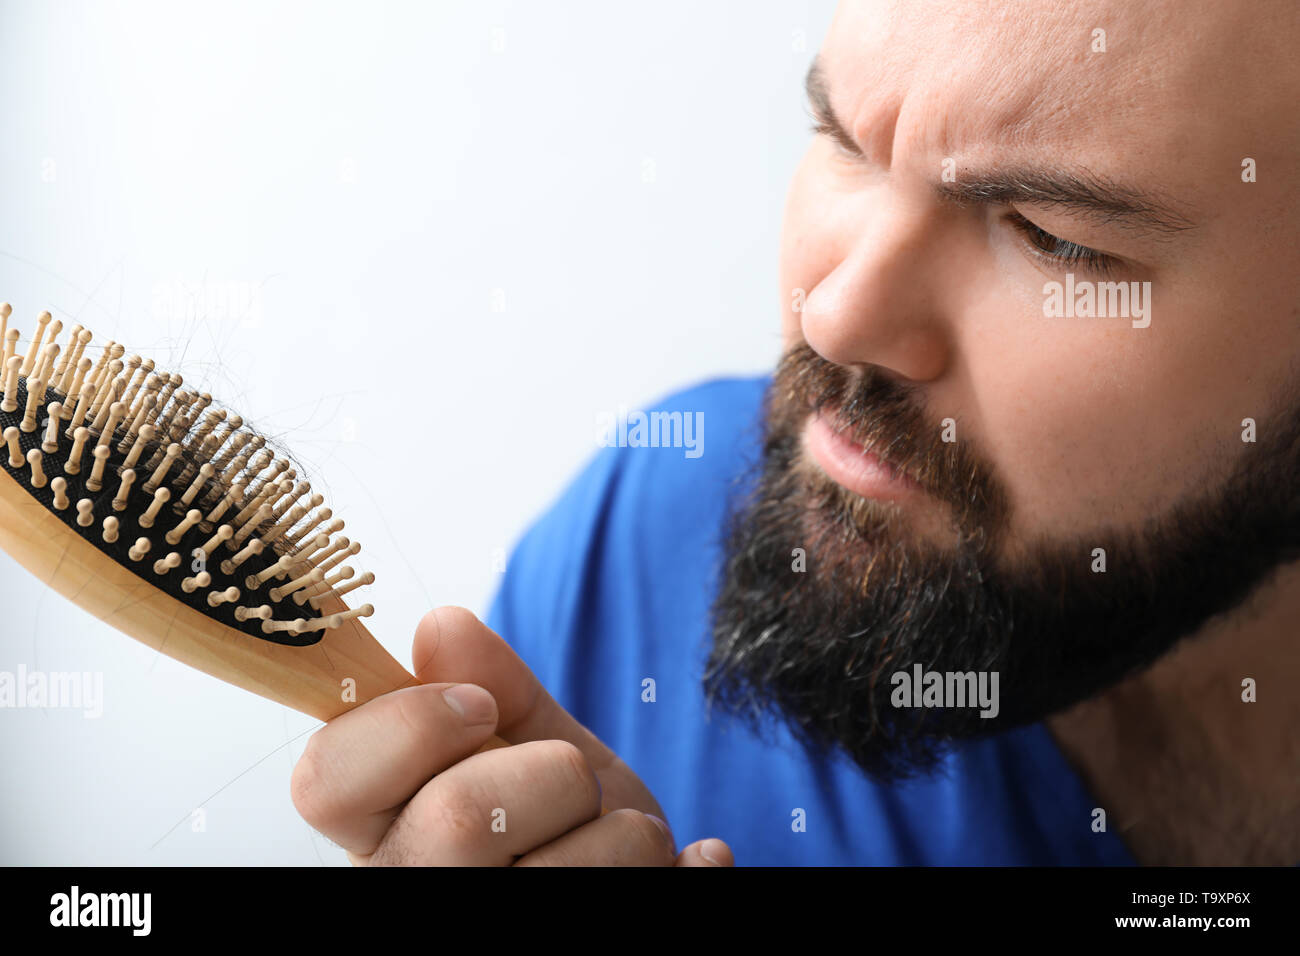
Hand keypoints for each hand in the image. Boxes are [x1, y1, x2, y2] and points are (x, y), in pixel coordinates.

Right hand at [290, 606, 733, 865]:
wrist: (631, 873)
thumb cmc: (560, 811)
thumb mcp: (528, 740)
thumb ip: (493, 686)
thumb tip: (442, 628)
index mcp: (382, 828)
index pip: (329, 780)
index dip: (409, 727)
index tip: (477, 708)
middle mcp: (413, 888)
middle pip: (457, 818)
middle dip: (550, 775)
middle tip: (572, 783)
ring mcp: (480, 934)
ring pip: (556, 875)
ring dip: (622, 832)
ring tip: (619, 836)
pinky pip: (638, 898)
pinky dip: (679, 866)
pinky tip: (675, 863)